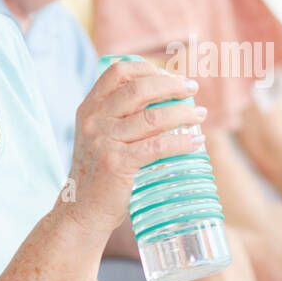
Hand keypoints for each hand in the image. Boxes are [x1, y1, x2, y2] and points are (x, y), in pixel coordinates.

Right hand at [63, 60, 205, 238]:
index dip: (148, 68)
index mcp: (88, 108)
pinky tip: (197, 141)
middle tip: (191, 89)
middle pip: (139, 88)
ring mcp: (104, 141)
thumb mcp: (99, 137)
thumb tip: (164, 101)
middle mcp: (94, 120)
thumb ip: (118, 118)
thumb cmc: (98, 175)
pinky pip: (158, 146)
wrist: (81, 212)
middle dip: (171, 85)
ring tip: (199, 114)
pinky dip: (183, 142)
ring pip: (153, 117)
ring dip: (183, 112)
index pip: (117, 71)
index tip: (170, 76)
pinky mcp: (117, 163)